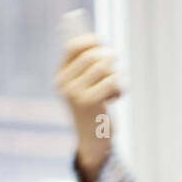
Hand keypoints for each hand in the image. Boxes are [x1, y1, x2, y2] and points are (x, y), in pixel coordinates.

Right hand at [54, 32, 121, 181]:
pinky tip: (116, 97)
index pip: (72, 47)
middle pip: (92, 56)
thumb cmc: (94, 110)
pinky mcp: (89, 103)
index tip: (102, 40)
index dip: (90, 40)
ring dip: (117, 74)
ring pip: (104, 68)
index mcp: (61, 77)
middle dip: (109, 56)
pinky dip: (120, 87)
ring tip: (116, 86)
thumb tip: (99, 41)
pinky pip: (112, 82)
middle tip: (118, 60)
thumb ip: (88, 68)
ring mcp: (75, 93)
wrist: (92, 140)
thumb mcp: (86, 87)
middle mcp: (64, 84)